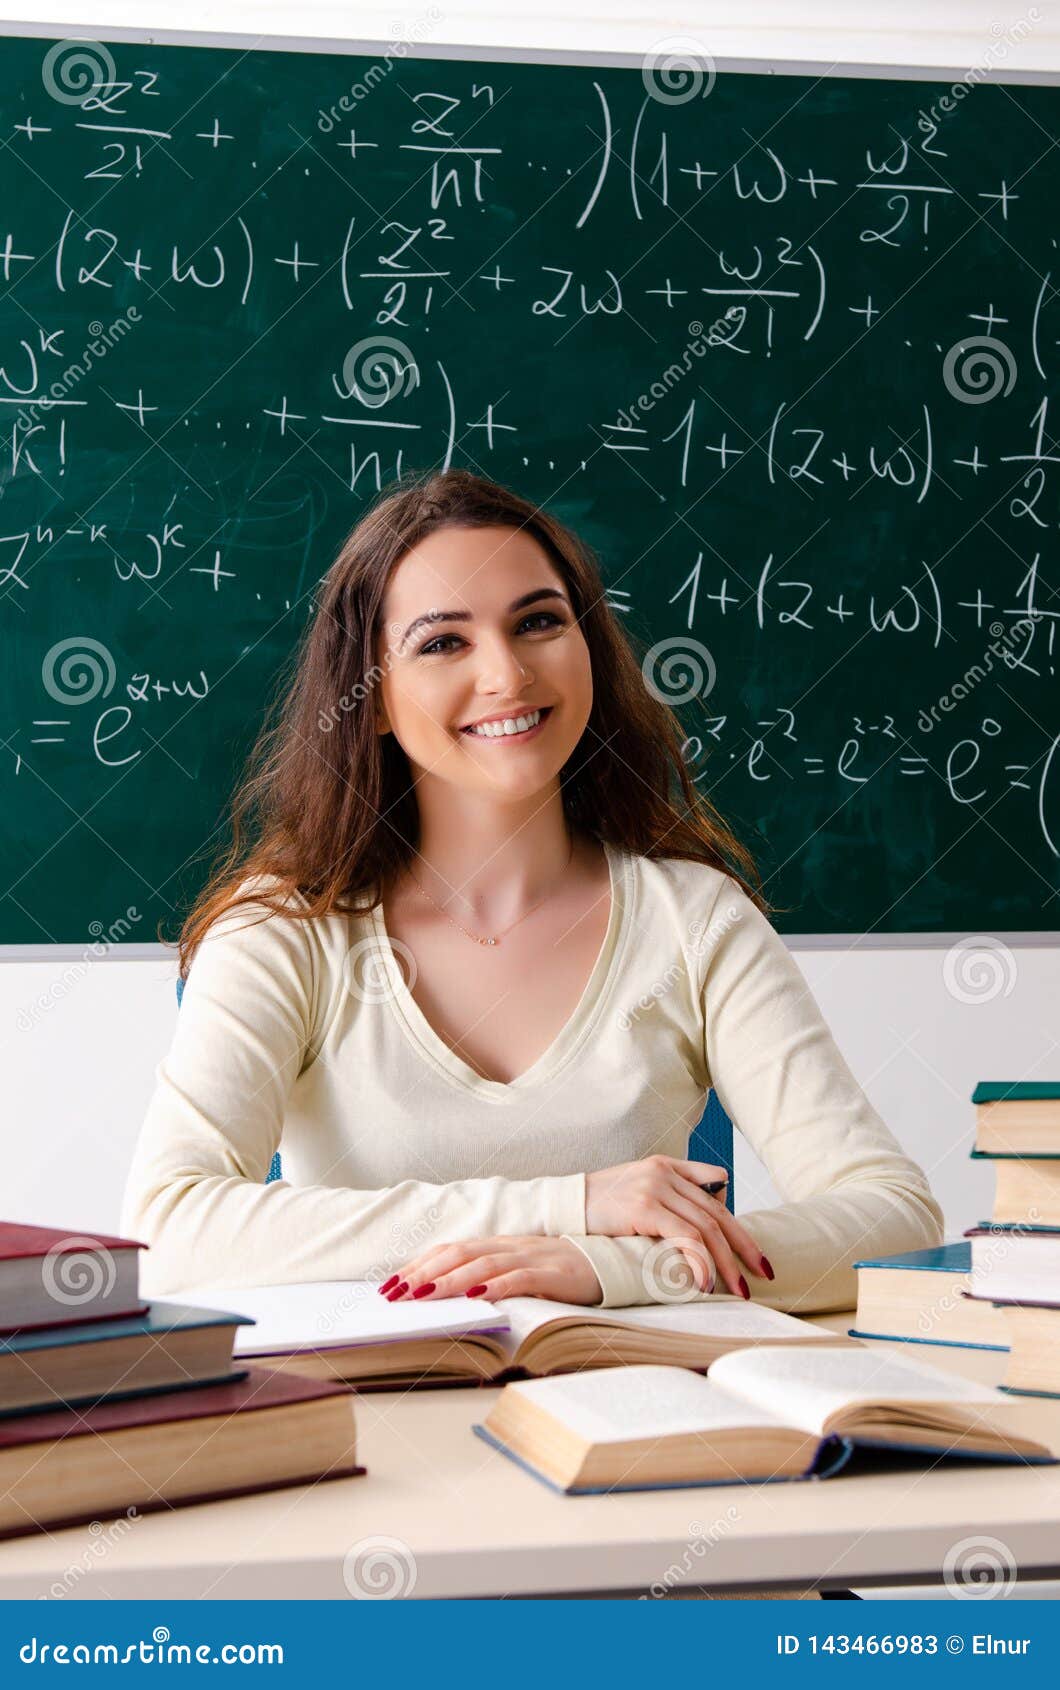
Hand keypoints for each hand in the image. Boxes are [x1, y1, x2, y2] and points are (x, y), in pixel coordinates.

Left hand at [379, 1236, 602, 1304]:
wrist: (611, 1261)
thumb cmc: (562, 1272)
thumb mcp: (521, 1271)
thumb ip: (491, 1276)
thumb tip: (448, 1295)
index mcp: (499, 1246)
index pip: (450, 1250)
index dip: (419, 1265)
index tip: (389, 1284)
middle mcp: (511, 1246)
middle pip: (458, 1254)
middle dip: (423, 1272)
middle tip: (394, 1293)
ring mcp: (532, 1257)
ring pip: (483, 1263)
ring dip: (449, 1279)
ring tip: (423, 1295)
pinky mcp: (554, 1272)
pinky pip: (521, 1277)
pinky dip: (496, 1285)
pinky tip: (477, 1295)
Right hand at [585, 1154, 771, 1295]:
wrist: (561, 1204)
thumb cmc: (597, 1205)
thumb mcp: (637, 1191)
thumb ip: (670, 1196)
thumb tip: (708, 1217)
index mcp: (667, 1166)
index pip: (716, 1194)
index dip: (738, 1226)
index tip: (754, 1256)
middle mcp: (665, 1172)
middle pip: (717, 1213)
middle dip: (744, 1247)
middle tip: (763, 1275)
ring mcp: (655, 1187)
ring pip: (706, 1228)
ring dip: (726, 1262)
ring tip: (737, 1290)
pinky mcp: (644, 1206)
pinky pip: (685, 1236)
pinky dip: (701, 1261)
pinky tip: (706, 1283)